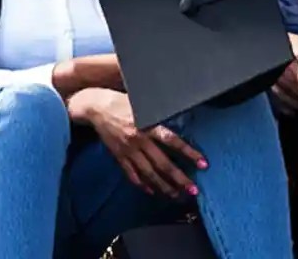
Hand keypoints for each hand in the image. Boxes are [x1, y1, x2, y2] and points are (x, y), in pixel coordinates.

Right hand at [68, 88, 205, 198]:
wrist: (94, 107)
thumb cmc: (120, 101)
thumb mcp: (141, 102)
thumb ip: (157, 111)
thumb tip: (178, 115)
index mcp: (146, 124)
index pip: (172, 141)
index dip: (188, 152)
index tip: (203, 164)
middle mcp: (138, 139)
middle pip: (162, 163)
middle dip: (179, 178)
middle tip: (193, 190)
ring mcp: (127, 150)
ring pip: (148, 173)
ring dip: (164, 186)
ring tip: (176, 195)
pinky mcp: (118, 156)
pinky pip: (131, 174)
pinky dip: (141, 184)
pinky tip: (152, 191)